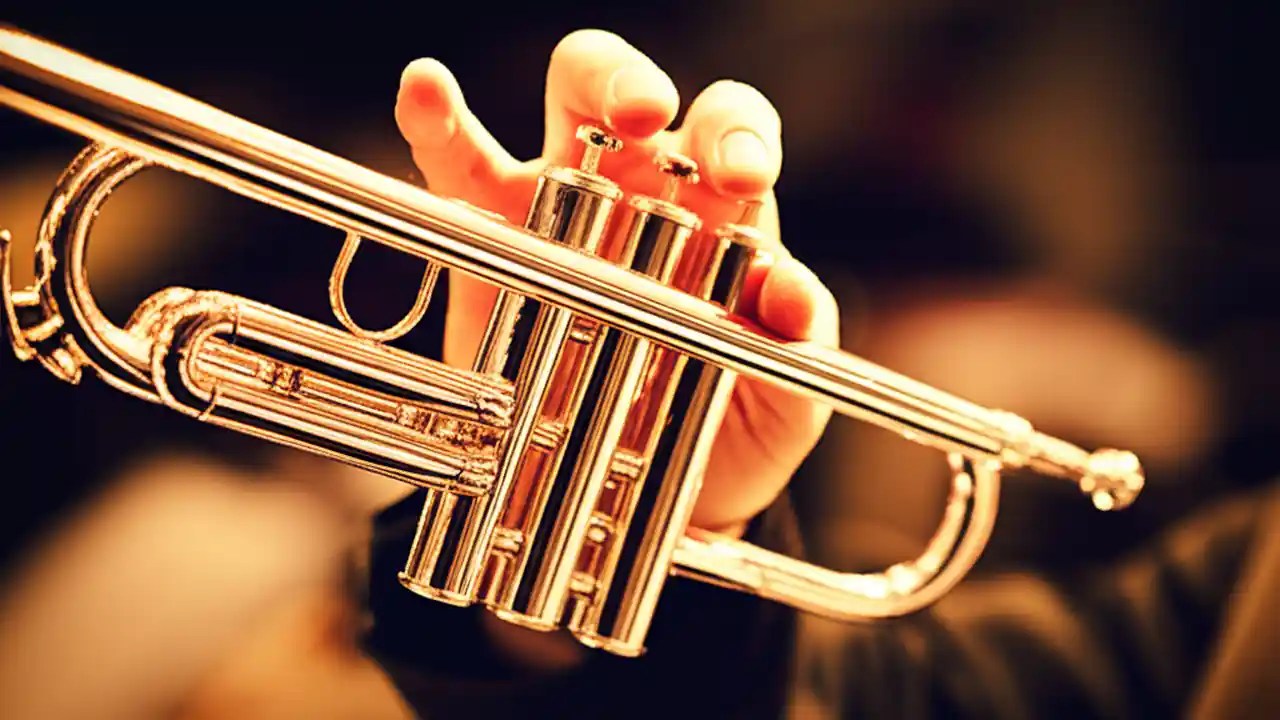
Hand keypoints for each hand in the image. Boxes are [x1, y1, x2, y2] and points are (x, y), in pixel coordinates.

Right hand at [394, 29, 837, 537]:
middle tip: (651, 118)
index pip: (731, 134)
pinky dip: (437, 123)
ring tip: (598, 108)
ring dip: (583, 87)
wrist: (644, 505)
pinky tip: (426, 89)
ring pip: (566, 106)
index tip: (738, 174)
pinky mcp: (487, 237)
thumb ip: (800, 343)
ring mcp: (562, 206)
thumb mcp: (784, 403)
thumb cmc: (726, 436)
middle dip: (644, 88)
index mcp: (716, 215)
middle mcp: (643, 193)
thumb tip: (794, 291)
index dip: (737, 134)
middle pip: (639, 96)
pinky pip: (457, 165)